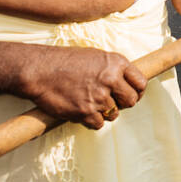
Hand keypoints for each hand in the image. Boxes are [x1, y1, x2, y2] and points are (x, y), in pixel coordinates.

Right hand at [19, 46, 146, 130]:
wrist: (39, 70)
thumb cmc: (65, 61)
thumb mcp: (95, 57)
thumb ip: (113, 69)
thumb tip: (127, 82)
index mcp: (116, 63)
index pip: (141, 82)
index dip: (138, 92)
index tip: (133, 95)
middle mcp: (111, 79)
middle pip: (131, 101)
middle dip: (123, 104)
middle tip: (111, 103)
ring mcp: (99, 97)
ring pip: (113, 114)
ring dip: (104, 112)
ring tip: (89, 102)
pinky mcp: (85, 112)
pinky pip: (98, 124)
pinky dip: (91, 120)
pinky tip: (81, 110)